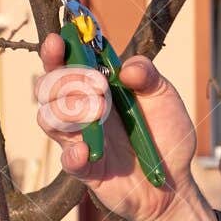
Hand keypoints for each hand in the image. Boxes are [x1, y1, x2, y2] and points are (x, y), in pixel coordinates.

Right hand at [34, 33, 216, 220]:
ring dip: (69, 111)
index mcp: (98, 86)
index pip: (67, 61)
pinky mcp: (84, 168)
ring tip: (98, 112)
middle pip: (47, 85)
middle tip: (96, 85)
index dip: (58, 48)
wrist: (173, 182)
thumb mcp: (165, 98)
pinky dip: (73, 153)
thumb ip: (148, 77)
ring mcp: (79, 138)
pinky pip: (66, 158)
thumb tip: (127, 68)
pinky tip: (86, 150)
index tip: (59, 39)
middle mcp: (82, 109)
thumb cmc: (166, 136)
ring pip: (48, 118)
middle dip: (64, 78)